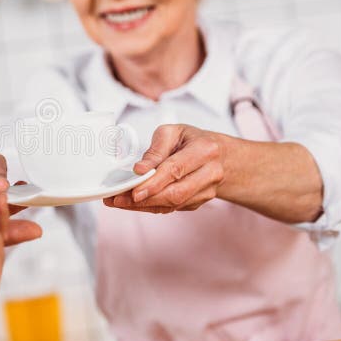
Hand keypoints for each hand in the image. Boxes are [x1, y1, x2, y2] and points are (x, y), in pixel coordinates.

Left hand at [104, 124, 226, 213]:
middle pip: (175, 193)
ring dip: (143, 206)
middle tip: (117, 200)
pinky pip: (172, 208)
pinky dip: (150, 207)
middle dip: (144, 199)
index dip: (153, 183)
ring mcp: (207, 191)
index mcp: (205, 150)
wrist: (222, 157)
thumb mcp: (173, 132)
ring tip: (118, 202)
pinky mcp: (199, 202)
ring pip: (172, 204)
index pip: (176, 170)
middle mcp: (210, 173)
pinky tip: (132, 204)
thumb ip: (156, 150)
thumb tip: (140, 169)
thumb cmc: (193, 140)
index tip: (133, 191)